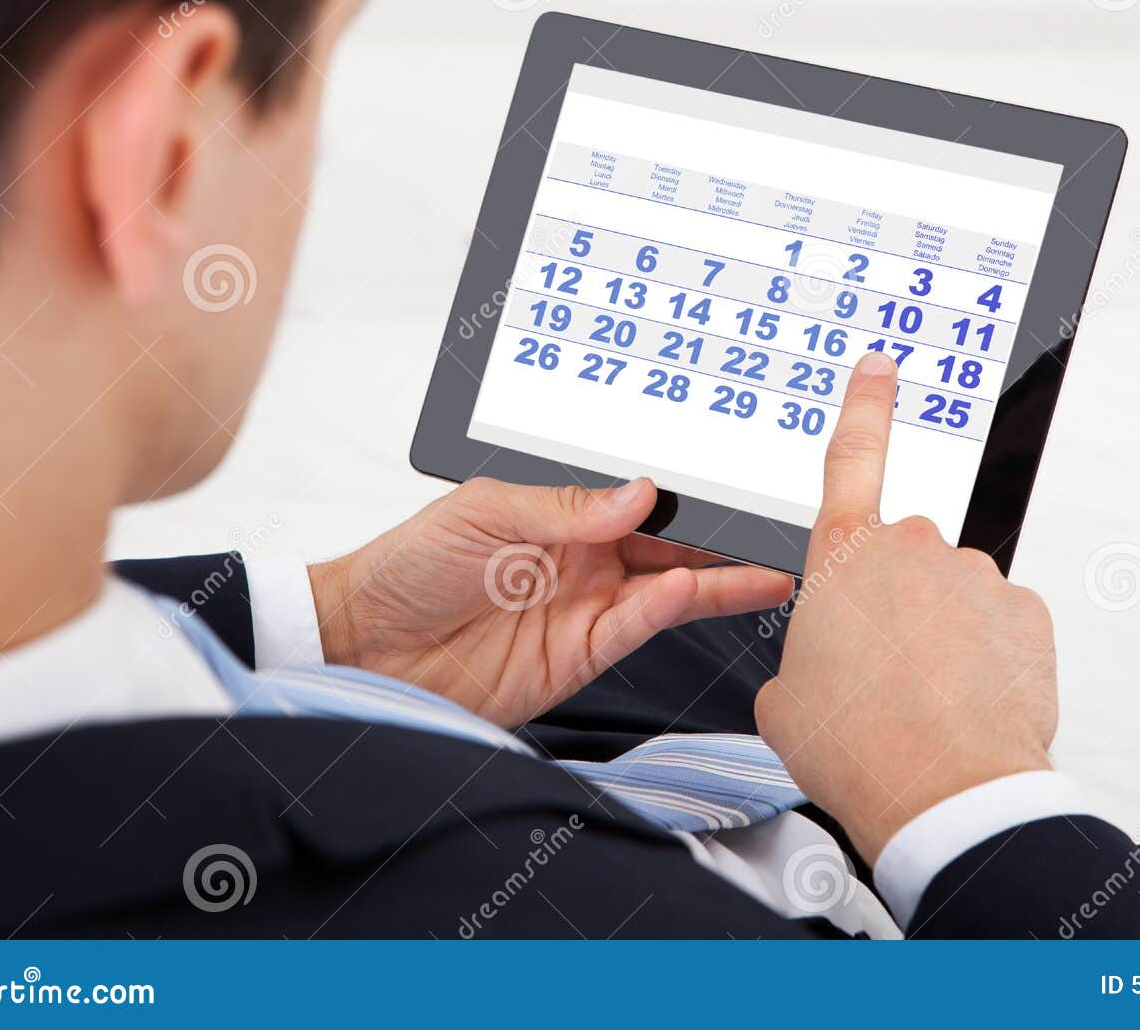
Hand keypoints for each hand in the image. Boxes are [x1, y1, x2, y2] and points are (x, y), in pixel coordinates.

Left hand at [308, 477, 792, 727]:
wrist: (363, 645)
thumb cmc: (408, 567)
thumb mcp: (483, 511)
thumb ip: (565, 506)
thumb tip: (639, 490)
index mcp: (563, 515)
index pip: (643, 501)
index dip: (689, 495)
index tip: (736, 484)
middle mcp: (585, 560)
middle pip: (671, 546)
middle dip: (724, 538)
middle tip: (776, 527)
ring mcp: (586, 608)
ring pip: (670, 590)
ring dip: (720, 580)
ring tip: (769, 569)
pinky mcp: (578, 655)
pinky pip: (634, 627)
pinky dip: (666, 610)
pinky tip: (690, 589)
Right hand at [754, 353, 1057, 863]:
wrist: (941, 791)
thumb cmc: (857, 746)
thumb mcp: (785, 700)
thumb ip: (802, 658)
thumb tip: (823, 668)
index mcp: (843, 557)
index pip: (852, 455)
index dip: (865, 404)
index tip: (881, 365)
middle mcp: (914, 549)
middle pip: (902, 559)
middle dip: (894, 602)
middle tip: (881, 673)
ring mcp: (976, 576)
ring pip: (952, 595)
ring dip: (940, 635)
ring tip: (924, 700)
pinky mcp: (1025, 611)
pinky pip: (997, 624)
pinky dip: (984, 657)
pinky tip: (966, 702)